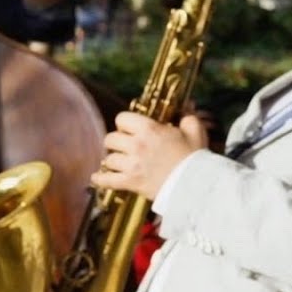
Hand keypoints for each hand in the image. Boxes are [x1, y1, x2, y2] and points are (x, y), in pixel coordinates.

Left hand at [91, 111, 208, 199]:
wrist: (194, 185)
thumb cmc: (194, 158)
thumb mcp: (195, 131)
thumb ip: (188, 117)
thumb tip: (187, 107)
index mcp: (149, 130)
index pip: (122, 118)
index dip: (125, 123)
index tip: (130, 129)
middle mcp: (136, 145)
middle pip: (111, 139)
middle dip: (116, 142)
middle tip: (124, 146)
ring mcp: (131, 164)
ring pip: (108, 159)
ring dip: (113, 161)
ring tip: (118, 163)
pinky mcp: (131, 182)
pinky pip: (107, 180)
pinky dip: (100, 180)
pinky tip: (96, 178)